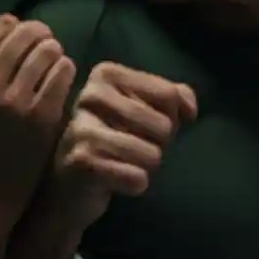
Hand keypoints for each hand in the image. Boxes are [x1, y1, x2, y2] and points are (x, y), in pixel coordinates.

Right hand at [0, 14, 76, 215]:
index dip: (14, 26)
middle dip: (39, 34)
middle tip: (45, 43)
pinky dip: (65, 69)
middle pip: (25, 34)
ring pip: (48, 50)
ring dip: (54, 51)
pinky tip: (62, 75)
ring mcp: (16, 101)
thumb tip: (14, 21)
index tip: (23, 35)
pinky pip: (63, 73)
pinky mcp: (43, 115)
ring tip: (53, 61)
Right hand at [53, 62, 197, 227]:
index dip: (170, 118)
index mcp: (106, 74)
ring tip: (122, 163)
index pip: (169, 96)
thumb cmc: (113, 138)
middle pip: (164, 126)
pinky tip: (114, 182)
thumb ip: (173, 97)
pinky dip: (135, 185)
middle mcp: (91, 95)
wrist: (69, 182)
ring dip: (145, 167)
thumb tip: (189, 109)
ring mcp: (83, 129)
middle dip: (157, 145)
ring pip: (152, 155)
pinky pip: (137, 178)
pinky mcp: (82, 162)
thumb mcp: (144, 108)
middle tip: (131, 149)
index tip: (145, 126)